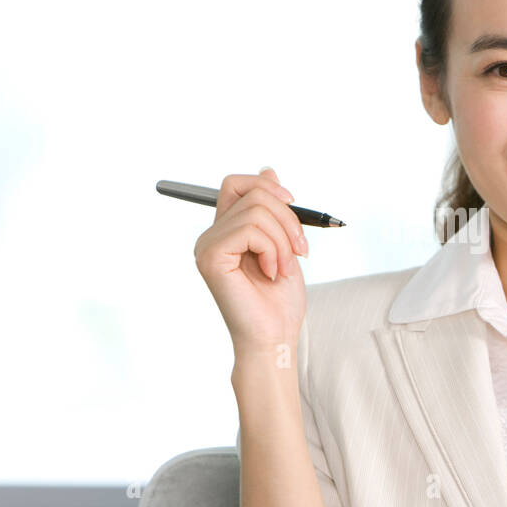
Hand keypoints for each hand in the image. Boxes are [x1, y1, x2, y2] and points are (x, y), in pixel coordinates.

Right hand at [193, 166, 308, 352]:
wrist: (274, 338)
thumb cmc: (279, 302)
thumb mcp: (284, 245)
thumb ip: (273, 210)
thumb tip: (268, 169)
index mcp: (226, 231)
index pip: (237, 183)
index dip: (267, 186)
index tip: (293, 204)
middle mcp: (211, 236)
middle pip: (252, 192)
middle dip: (287, 217)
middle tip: (300, 250)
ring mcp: (207, 246)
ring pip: (256, 211)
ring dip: (284, 240)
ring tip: (284, 268)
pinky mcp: (210, 257)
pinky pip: (250, 230)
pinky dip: (273, 250)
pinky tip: (272, 273)